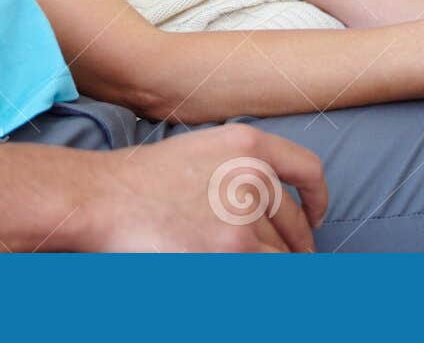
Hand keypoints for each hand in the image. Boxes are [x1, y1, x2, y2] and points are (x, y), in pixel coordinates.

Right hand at [77, 124, 327, 251]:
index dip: (318, 200)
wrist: (105, 198)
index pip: (308, 171)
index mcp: (248, 144)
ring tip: (248, 267)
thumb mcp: (202, 153)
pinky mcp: (233, 252)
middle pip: (295, 224)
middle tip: (286, 260)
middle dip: (294, 247)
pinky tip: (236, 272)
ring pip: (281, 255)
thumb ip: (243, 171)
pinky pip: (265, 273)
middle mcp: (253, 176)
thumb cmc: (143, 180)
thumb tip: (274, 208)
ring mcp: (245, 217)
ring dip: (272, 268)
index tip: (316, 218)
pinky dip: (261, 278)